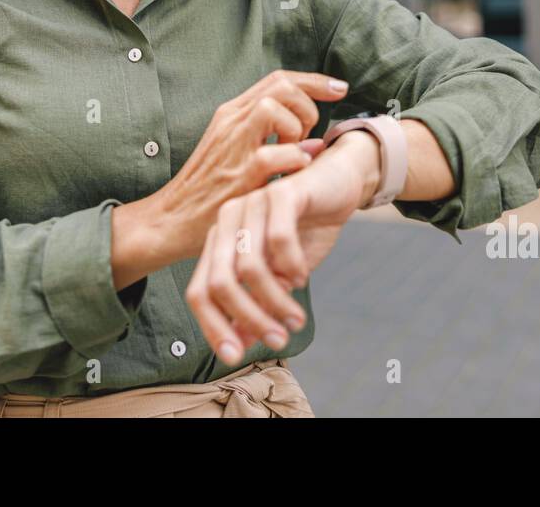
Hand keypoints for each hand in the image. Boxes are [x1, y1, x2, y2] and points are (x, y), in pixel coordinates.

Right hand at [142, 70, 349, 263]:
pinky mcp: (237, 175)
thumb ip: (269, 139)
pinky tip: (297, 171)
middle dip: (309, 103)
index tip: (339, 88)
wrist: (172, 219)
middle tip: (310, 132)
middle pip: (281, 85)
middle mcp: (231, 122)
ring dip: (297, 127)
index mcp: (232, 114)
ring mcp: (232, 146)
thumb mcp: (234, 151)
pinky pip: (275, 154)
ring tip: (296, 151)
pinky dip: (294, 159)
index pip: (278, 79)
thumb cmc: (208, 189)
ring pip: (273, 108)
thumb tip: (315, 140)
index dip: (314, 81)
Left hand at [185, 130, 381, 364]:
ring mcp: (250, 204)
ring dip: (276, 301)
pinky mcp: (279, 193)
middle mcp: (227, 221)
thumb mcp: (281, 276)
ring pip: (250, 267)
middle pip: (220, 283)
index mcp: (219, 241)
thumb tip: (240, 345)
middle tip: (278, 340)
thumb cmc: (306, 230)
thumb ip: (257, 304)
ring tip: (296, 318)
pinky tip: (304, 278)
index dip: (213, 327)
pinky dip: (292, 266)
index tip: (235, 357)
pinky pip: (279, 240)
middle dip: (249, 319)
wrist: (339, 183)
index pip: (200, 292)